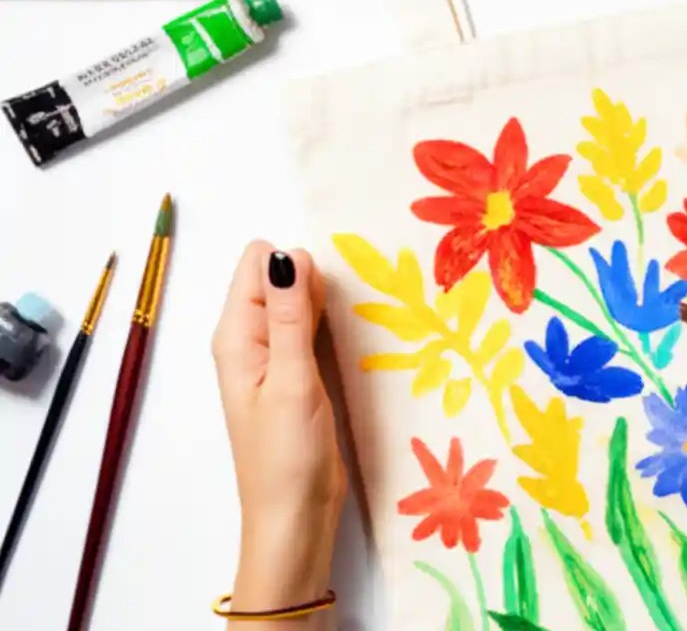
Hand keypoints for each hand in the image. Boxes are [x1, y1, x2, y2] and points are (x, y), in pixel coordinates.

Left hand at [213, 242, 346, 624]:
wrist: (295, 519)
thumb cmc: (288, 456)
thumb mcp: (292, 380)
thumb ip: (290, 315)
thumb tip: (289, 252)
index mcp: (238, 336)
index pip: (258, 264)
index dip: (296, 263)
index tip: (333, 285)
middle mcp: (252, 341)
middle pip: (282, 280)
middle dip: (317, 279)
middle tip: (355, 305)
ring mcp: (276, 359)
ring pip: (301, 305)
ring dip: (329, 305)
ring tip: (363, 320)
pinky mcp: (300, 377)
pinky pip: (313, 333)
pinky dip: (333, 329)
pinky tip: (358, 339)